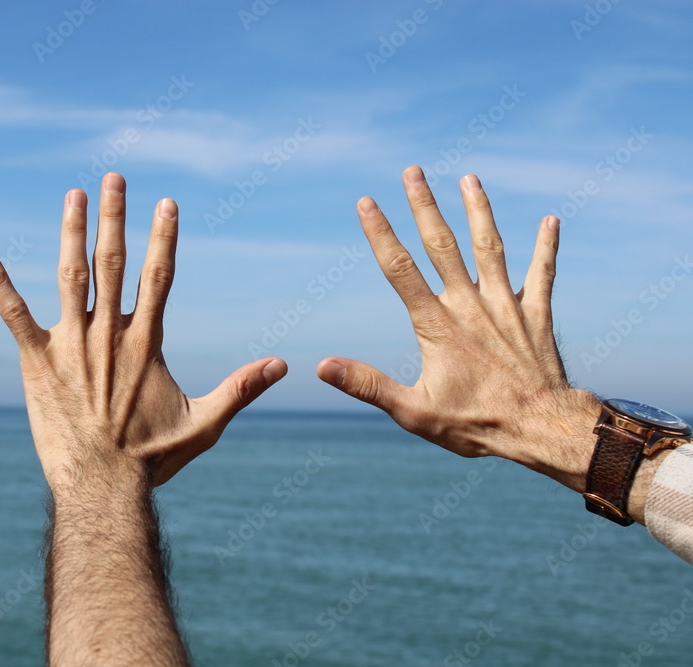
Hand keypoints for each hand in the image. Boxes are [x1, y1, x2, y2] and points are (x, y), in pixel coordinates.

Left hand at [0, 172, 286, 487]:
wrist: (102, 486)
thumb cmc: (152, 458)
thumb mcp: (204, 423)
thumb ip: (241, 388)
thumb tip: (283, 366)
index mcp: (147, 343)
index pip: (159, 277)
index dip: (163, 238)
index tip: (166, 204)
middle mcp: (110, 334)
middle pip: (114, 263)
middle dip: (115, 217)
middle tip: (114, 178)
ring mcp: (71, 344)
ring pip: (71, 276)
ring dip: (71, 232)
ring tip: (73, 195)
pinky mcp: (37, 361)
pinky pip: (13, 313)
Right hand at [318, 166, 600, 492]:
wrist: (540, 429)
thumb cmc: (475, 424)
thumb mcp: (412, 411)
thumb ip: (368, 384)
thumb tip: (323, 366)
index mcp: (436, 324)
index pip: (400, 269)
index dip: (381, 233)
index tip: (367, 202)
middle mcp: (469, 306)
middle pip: (442, 245)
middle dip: (425, 206)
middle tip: (413, 171)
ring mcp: (505, 307)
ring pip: (489, 248)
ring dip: (478, 211)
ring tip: (469, 179)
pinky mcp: (536, 317)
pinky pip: (542, 275)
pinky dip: (546, 247)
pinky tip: (551, 220)